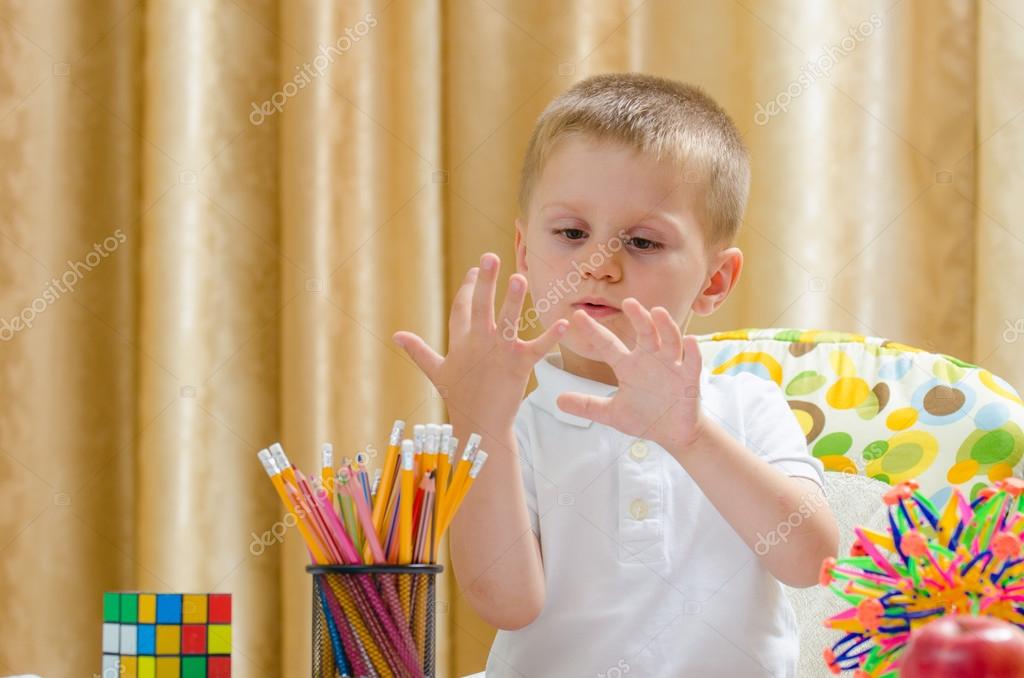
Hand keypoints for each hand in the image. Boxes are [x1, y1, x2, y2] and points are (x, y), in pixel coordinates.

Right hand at [393, 252, 568, 426]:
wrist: (479, 425)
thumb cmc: (459, 398)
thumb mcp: (436, 371)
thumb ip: (419, 350)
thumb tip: (397, 335)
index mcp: (460, 342)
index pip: (461, 307)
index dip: (467, 287)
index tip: (474, 268)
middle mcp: (478, 344)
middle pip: (480, 307)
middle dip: (484, 282)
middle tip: (490, 257)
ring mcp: (499, 354)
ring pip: (506, 321)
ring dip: (513, 300)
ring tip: (519, 278)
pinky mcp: (519, 366)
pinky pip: (537, 348)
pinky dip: (551, 336)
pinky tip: (564, 321)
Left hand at [556, 298, 705, 449]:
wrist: (673, 433)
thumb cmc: (644, 417)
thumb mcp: (612, 413)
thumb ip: (587, 406)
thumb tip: (557, 401)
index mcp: (628, 365)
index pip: (608, 344)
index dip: (593, 331)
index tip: (576, 316)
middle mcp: (649, 359)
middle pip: (644, 333)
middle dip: (637, 317)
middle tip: (628, 303)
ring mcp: (671, 366)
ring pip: (669, 340)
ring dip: (665, 326)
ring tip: (658, 312)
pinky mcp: (689, 378)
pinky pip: (692, 362)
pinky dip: (692, 351)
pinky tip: (690, 340)